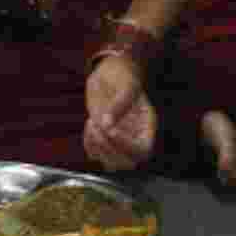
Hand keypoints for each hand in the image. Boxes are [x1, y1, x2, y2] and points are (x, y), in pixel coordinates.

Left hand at [83, 55, 158, 172]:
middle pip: (127, 163)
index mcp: (146, 126)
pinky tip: (89, 124)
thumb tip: (106, 124)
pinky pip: (95, 153)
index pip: (142, 150)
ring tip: (92, 122)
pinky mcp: (102, 138)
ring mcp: (118, 140)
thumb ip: (119, 103)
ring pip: (111, 163)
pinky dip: (89, 144)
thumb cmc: (122, 75)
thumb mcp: (125, 83)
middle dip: (108, 148)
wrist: (109, 72)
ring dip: (97, 147)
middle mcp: (134, 137)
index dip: (126, 146)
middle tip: (97, 125)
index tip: (111, 130)